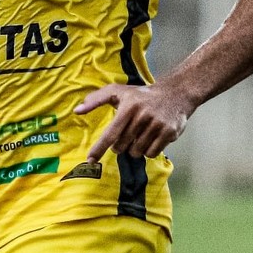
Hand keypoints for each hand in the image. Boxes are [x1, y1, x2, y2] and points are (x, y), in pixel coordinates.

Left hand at [74, 83, 195, 160]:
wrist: (175, 94)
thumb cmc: (140, 95)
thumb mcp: (118, 91)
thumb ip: (96, 99)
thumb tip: (77, 111)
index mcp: (128, 106)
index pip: (111, 132)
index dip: (99, 147)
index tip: (90, 160)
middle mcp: (142, 116)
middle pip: (123, 145)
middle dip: (120, 145)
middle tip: (127, 134)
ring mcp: (156, 125)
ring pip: (137, 152)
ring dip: (135, 148)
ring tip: (140, 134)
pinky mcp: (169, 133)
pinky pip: (152, 153)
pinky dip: (148, 150)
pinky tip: (151, 138)